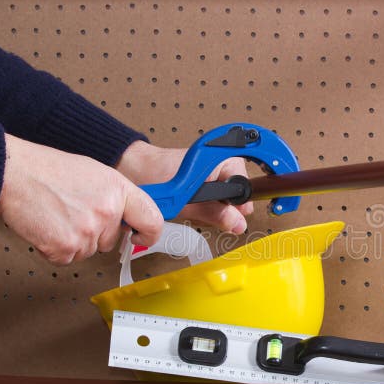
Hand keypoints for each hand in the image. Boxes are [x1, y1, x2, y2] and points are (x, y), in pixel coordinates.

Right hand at [0, 134, 163, 264]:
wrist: (14, 174)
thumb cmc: (49, 170)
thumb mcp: (96, 174)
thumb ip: (116, 197)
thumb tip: (128, 218)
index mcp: (119, 190)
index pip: (152, 220)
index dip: (149, 233)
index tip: (140, 236)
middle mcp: (107, 212)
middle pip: (112, 240)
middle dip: (95, 232)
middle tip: (73, 211)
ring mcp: (87, 232)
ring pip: (89, 251)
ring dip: (74, 240)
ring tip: (58, 215)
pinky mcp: (65, 248)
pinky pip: (68, 259)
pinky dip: (56, 248)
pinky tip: (48, 227)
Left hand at [116, 140, 253, 233]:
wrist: (138, 169)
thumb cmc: (158, 174)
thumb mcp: (189, 201)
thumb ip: (216, 213)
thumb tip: (238, 224)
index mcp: (226, 160)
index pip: (246, 189)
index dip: (238, 206)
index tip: (227, 216)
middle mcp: (226, 162)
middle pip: (240, 196)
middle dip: (225, 209)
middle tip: (206, 210)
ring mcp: (219, 170)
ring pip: (230, 200)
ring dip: (216, 208)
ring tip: (198, 205)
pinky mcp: (211, 178)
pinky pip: (219, 198)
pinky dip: (209, 205)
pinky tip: (197, 204)